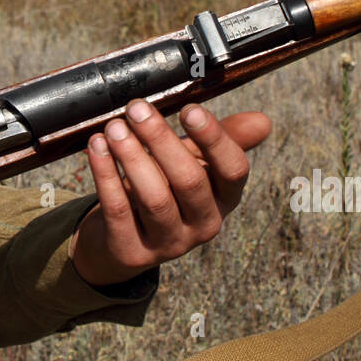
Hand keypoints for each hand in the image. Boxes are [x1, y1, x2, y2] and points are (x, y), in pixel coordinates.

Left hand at [68, 100, 269, 287]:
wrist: (122, 238)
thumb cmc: (165, 186)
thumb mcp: (195, 162)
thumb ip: (224, 139)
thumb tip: (263, 122)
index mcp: (225, 198)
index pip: (233, 170)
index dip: (214, 139)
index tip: (189, 109)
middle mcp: (203, 225)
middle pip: (190, 181)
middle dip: (162, 141)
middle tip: (137, 108)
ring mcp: (168, 243)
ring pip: (154, 198)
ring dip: (132, 157)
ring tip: (115, 127)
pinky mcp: (132, 252)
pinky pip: (118, 210)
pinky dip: (106, 175)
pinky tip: (96, 147)